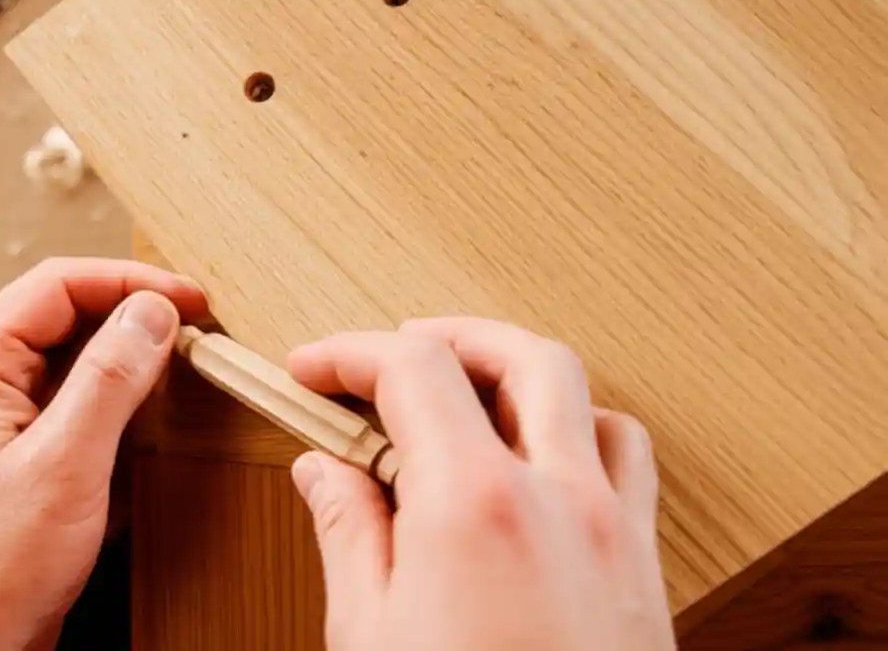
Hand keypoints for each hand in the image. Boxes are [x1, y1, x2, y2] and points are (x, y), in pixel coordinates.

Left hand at [0, 258, 207, 650]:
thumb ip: (109, 381)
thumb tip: (150, 312)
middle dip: (129, 315)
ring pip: (64, 359)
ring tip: (175, 365)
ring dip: (121, 358)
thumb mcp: (65, 466)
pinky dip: (106, 400)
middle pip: (60, 315)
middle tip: (191, 326)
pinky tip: (140, 417)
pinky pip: (61, 403)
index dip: (130, 282)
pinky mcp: (6, 454)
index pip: (57, 286)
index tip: (189, 298)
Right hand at [287, 317, 674, 650]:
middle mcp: (558, 498)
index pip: (412, 370)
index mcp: (476, 505)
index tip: (316, 370)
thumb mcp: (369, 636)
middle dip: (444, 337)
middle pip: (516, 355)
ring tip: (463, 399)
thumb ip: (349, 532)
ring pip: (583, 397)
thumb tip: (325, 474)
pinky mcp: (642, 570)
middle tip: (388, 359)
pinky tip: (535, 462)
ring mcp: (612, 531)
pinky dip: (577, 429)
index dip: (351, 353)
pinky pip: (626, 458)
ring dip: (518, 376)